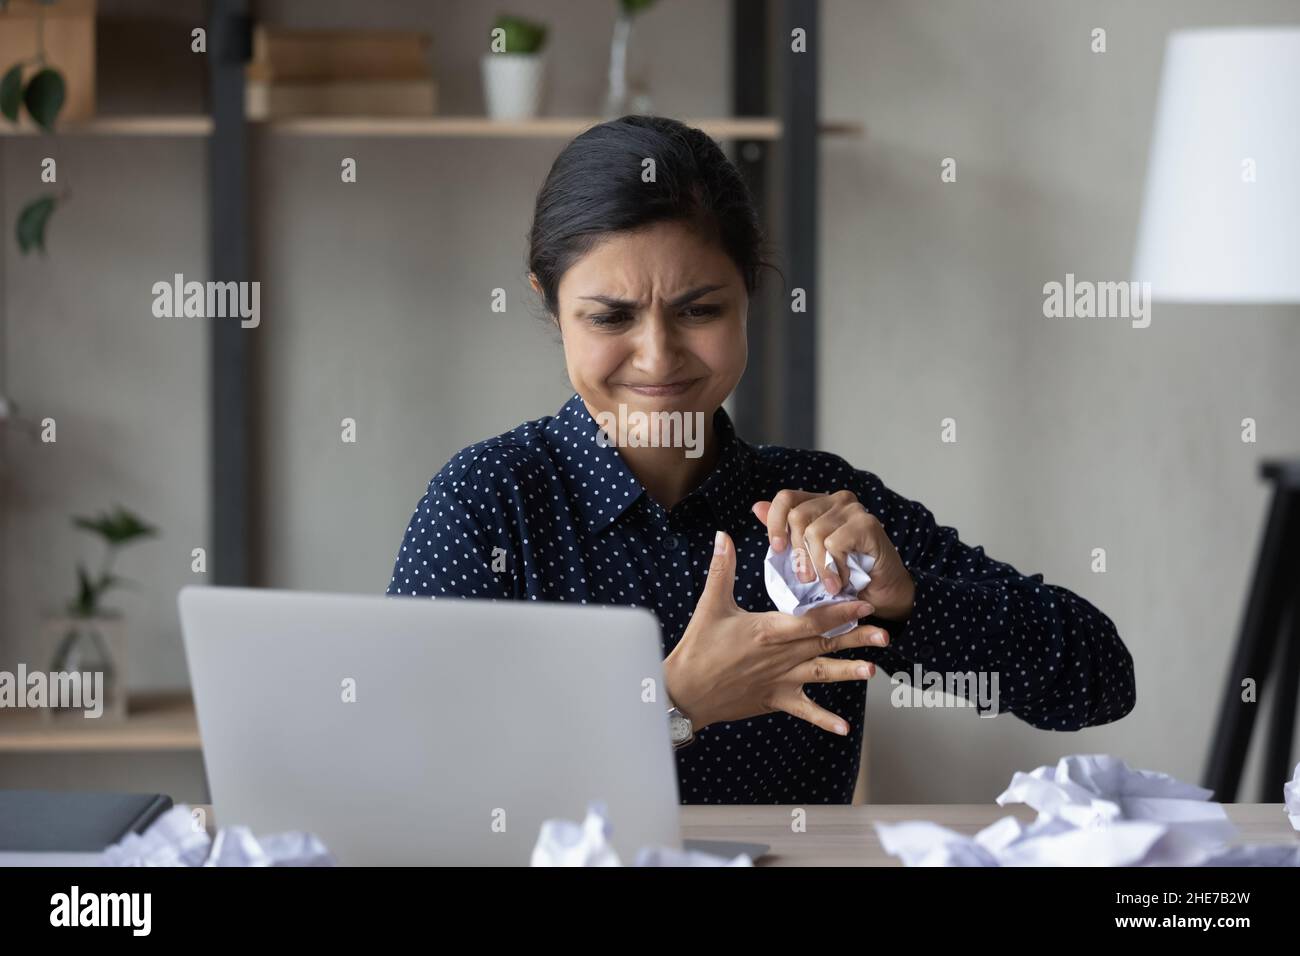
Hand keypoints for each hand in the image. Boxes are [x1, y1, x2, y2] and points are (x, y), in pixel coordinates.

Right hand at [663, 530, 890, 736]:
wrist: (684, 691)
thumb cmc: (697, 647)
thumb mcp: (711, 605)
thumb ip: (723, 568)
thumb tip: (724, 535)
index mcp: (769, 630)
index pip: (812, 619)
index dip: (840, 610)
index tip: (864, 603)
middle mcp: (780, 656)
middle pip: (825, 643)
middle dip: (857, 637)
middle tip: (885, 633)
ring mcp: (780, 680)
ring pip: (821, 673)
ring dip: (849, 672)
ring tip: (874, 670)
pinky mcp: (774, 699)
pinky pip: (804, 710)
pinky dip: (824, 719)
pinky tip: (845, 728)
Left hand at [753, 489, 914, 621]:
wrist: (882, 594)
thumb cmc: (845, 575)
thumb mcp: (809, 556)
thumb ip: (786, 532)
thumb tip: (757, 507)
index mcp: (819, 504)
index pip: (786, 498)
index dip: (776, 522)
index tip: (777, 549)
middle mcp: (837, 500)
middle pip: (798, 516)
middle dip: (798, 553)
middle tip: (806, 579)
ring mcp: (854, 510)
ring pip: (815, 532)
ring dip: (818, 567)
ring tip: (828, 585)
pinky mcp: (867, 524)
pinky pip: (834, 544)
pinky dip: (834, 569)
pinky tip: (842, 581)